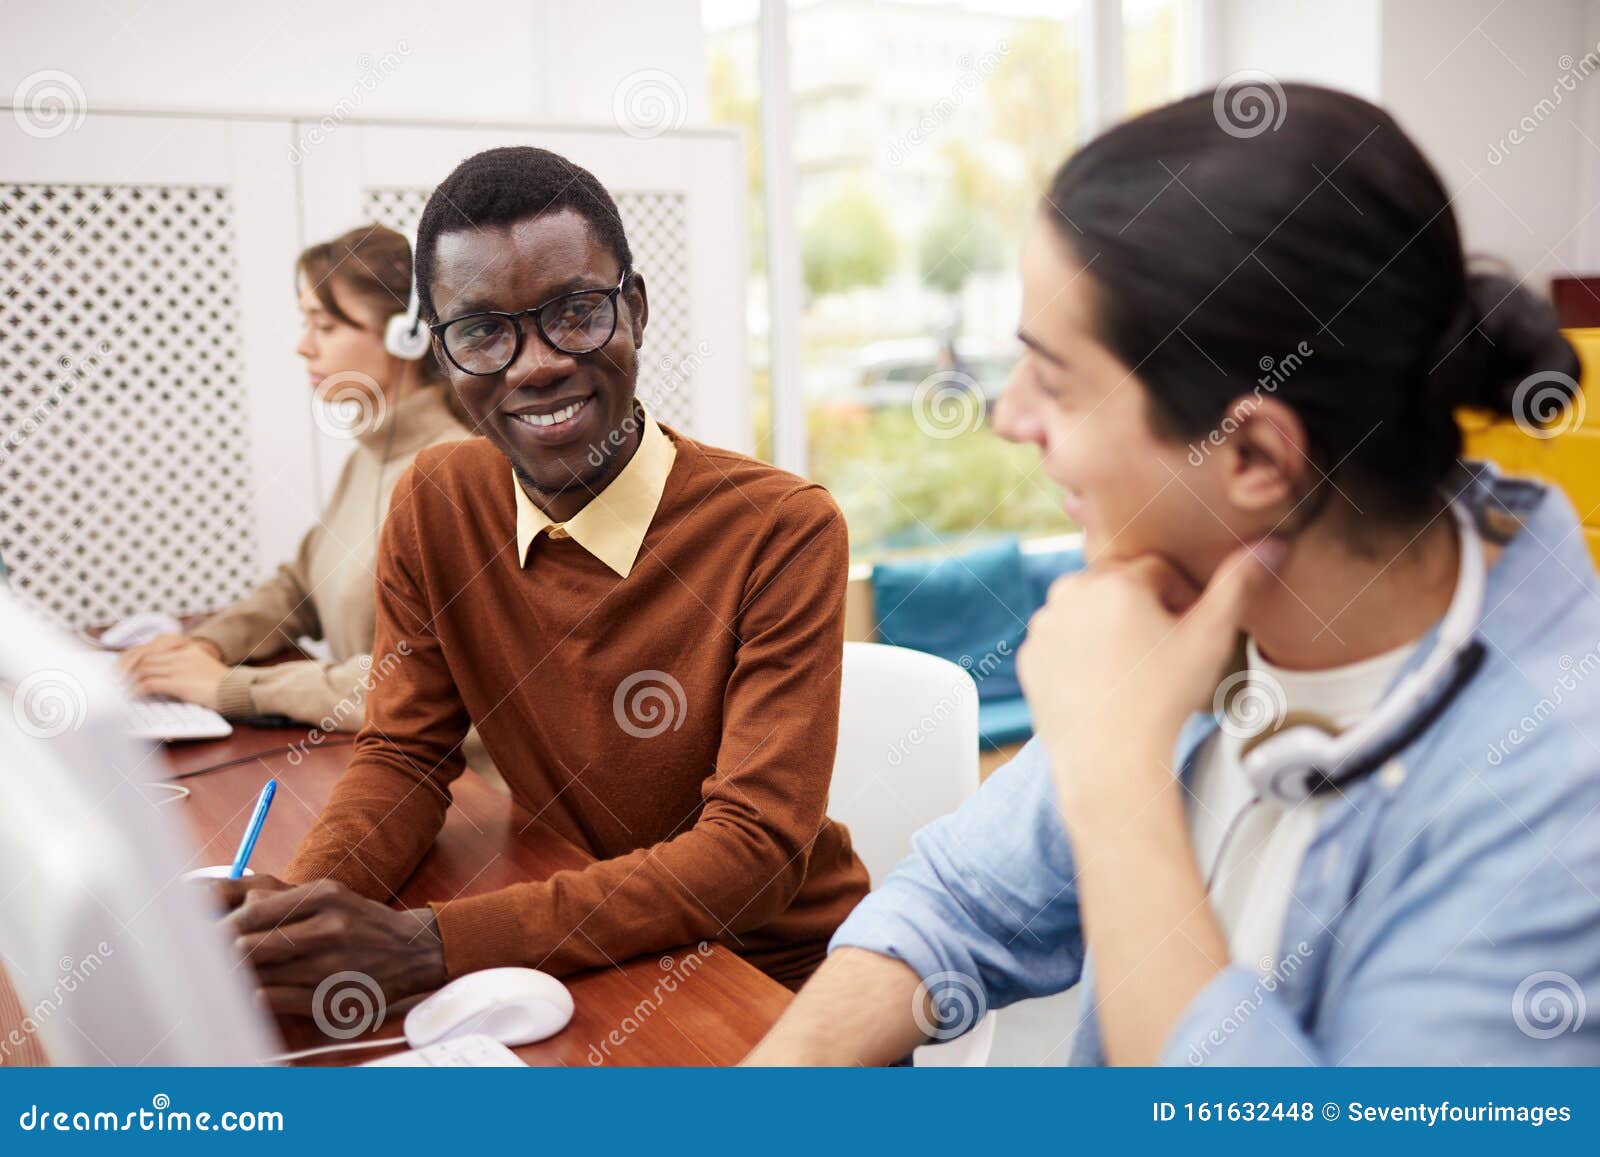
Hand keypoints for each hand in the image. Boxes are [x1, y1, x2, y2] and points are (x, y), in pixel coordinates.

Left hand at [118, 638, 228, 708]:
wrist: (239, 690)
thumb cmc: (223, 685)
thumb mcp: (201, 668)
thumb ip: (181, 667)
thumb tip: (156, 677)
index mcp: (186, 648)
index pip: (150, 649)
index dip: (132, 659)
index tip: (120, 668)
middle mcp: (181, 654)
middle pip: (143, 658)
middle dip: (125, 670)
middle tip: (113, 681)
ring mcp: (180, 667)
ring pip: (143, 670)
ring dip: (128, 681)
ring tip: (119, 690)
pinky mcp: (179, 682)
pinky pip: (150, 684)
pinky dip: (137, 691)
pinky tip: (132, 697)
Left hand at [218, 876, 446, 1018]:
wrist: (411, 951)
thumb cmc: (359, 922)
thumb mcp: (328, 895)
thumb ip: (281, 900)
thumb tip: (231, 910)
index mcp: (323, 896)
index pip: (250, 913)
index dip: (218, 928)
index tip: (201, 937)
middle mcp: (328, 928)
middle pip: (247, 945)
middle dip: (219, 956)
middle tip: (203, 962)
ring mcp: (330, 966)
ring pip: (258, 975)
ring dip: (234, 979)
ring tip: (223, 978)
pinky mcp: (330, 998)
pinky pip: (274, 1001)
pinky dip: (255, 998)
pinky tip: (253, 994)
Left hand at [1017, 540, 1285, 821]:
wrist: (1109, 760)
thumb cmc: (1163, 700)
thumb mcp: (1210, 638)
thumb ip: (1239, 584)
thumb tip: (1273, 543)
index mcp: (1114, 580)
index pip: (1158, 569)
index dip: (1181, 598)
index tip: (1188, 629)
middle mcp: (1070, 592)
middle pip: (1119, 584)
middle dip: (1144, 606)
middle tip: (1163, 648)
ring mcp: (1045, 625)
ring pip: (1089, 610)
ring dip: (1111, 624)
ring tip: (1135, 665)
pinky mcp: (1030, 655)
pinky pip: (1063, 639)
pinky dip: (1081, 650)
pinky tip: (1104, 679)